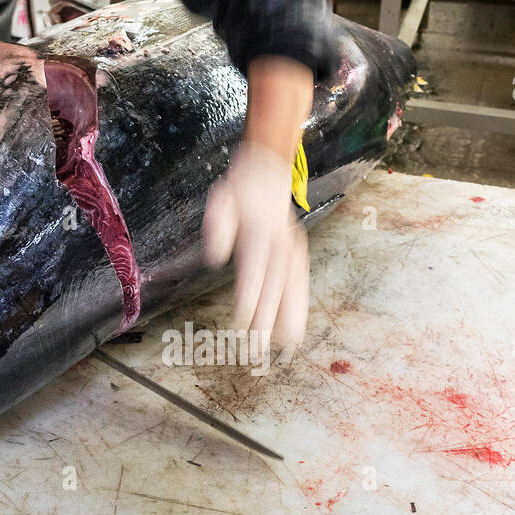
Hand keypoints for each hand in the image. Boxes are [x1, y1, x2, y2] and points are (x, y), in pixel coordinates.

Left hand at [202, 142, 308, 349]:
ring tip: (289, 345)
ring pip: (292, 285)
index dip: (249, 295)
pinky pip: (300, 280)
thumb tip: (214, 259)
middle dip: (267, 316)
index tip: (243, 320)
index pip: (254, 268)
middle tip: (258, 346)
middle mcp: (280, 240)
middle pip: (274, 283)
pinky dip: (300, 303)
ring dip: (291, 316)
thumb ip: (217, 226)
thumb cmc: (239, 189)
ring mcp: (292, 246)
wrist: (267, 169)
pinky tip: (296, 326)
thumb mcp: (221, 198)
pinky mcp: (297, 250)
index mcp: (259, 230)